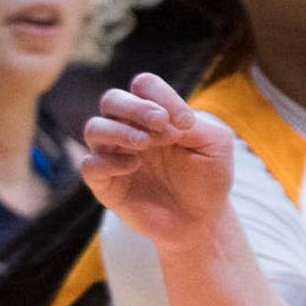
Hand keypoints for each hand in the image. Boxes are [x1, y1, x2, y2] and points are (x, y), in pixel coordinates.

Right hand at [78, 74, 236, 248]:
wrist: (202, 220)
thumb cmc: (208, 177)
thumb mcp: (215, 145)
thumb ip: (195, 124)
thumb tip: (163, 119)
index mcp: (154, 114)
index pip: (144, 86)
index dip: (161, 96)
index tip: (186, 122)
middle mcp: (129, 129)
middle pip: (112, 100)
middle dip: (135, 107)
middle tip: (160, 123)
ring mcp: (113, 155)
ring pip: (94, 128)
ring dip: (119, 131)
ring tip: (145, 143)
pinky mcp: (105, 184)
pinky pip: (90, 165)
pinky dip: (109, 162)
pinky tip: (133, 166)